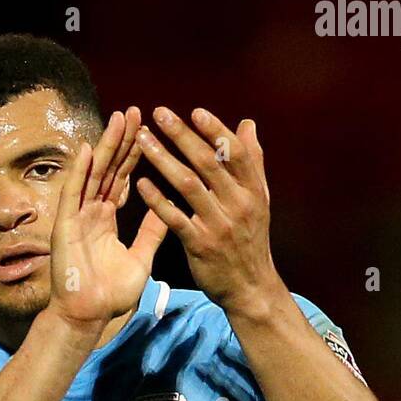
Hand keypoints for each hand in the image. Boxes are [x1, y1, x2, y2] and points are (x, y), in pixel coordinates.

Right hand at [49, 108, 167, 326]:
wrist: (89, 315)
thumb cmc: (111, 293)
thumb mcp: (141, 257)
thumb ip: (152, 232)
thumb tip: (169, 208)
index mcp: (107, 219)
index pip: (122, 178)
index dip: (134, 154)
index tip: (148, 129)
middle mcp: (91, 212)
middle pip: (109, 169)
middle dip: (122, 141)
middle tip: (135, 111)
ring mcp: (77, 217)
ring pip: (93, 174)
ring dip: (105, 147)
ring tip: (118, 119)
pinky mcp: (65, 227)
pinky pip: (73, 195)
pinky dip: (80, 172)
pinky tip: (89, 149)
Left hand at [136, 107, 285, 321]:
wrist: (250, 288)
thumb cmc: (251, 241)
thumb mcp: (260, 200)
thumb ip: (253, 162)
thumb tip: (248, 124)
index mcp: (252, 190)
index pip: (235, 152)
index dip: (215, 130)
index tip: (195, 111)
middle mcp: (237, 204)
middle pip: (208, 162)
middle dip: (182, 135)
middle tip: (159, 114)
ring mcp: (218, 224)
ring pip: (188, 184)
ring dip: (163, 159)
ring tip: (142, 140)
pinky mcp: (200, 245)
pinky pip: (174, 218)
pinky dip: (157, 199)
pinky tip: (140, 184)